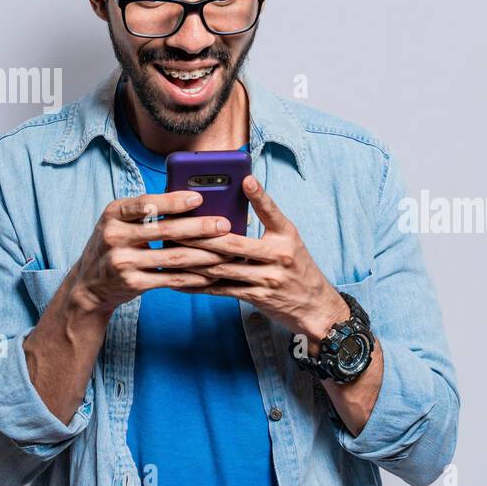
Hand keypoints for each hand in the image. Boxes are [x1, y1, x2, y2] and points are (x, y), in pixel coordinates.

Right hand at [66, 190, 233, 316]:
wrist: (89, 284)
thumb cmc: (114, 245)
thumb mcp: (119, 223)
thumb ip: (145, 212)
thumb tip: (191, 200)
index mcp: (113, 214)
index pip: (146, 204)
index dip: (173, 201)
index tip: (199, 198)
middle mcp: (114, 236)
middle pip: (165, 230)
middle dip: (199, 227)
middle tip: (224, 225)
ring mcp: (122, 262)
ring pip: (172, 257)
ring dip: (204, 254)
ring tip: (226, 251)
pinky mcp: (132, 283)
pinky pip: (170, 279)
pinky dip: (193, 277)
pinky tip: (212, 274)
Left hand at [172, 175, 350, 341]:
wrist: (315, 306)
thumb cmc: (298, 268)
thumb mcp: (290, 241)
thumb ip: (268, 221)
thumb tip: (244, 195)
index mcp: (286, 237)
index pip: (272, 212)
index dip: (260, 195)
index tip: (246, 179)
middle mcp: (278, 257)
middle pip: (234, 244)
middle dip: (202, 237)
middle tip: (177, 227)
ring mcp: (266, 279)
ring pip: (223, 268)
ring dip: (194, 261)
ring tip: (171, 252)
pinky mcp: (256, 296)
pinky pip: (222, 290)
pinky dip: (199, 285)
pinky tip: (181, 280)